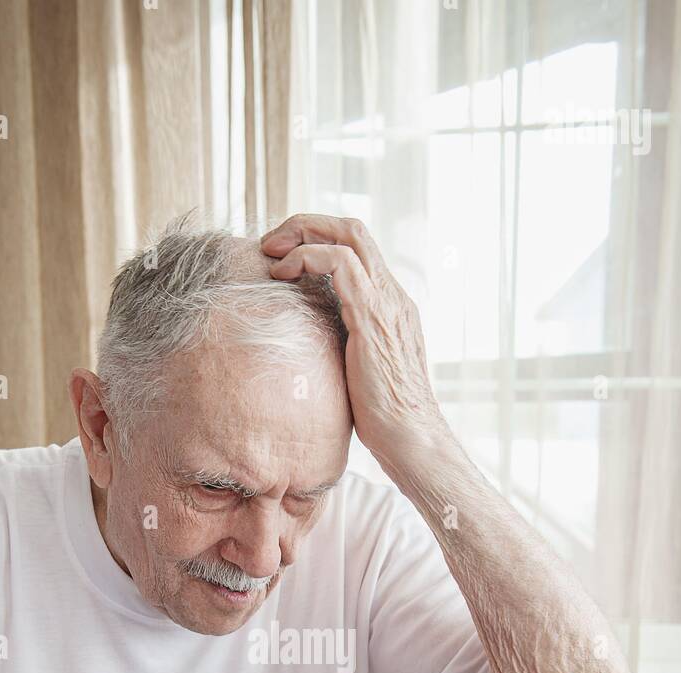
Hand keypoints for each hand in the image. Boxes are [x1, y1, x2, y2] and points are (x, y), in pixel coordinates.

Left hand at [261, 213, 445, 468]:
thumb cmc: (383, 418)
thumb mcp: (359, 371)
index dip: (318, 240)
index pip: (357, 248)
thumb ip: (344, 348)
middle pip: (352, 228)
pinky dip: (306, 258)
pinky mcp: (372, 315)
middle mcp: (392, 295)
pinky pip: (339, 263)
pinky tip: (284, 275)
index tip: (283, 258)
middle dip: (306, 225)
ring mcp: (386, 301)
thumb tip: (310, 350)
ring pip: (347, 234)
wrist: (409, 438)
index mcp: (390, 305)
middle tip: (271, 244)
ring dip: (302, 234)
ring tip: (271, 254)